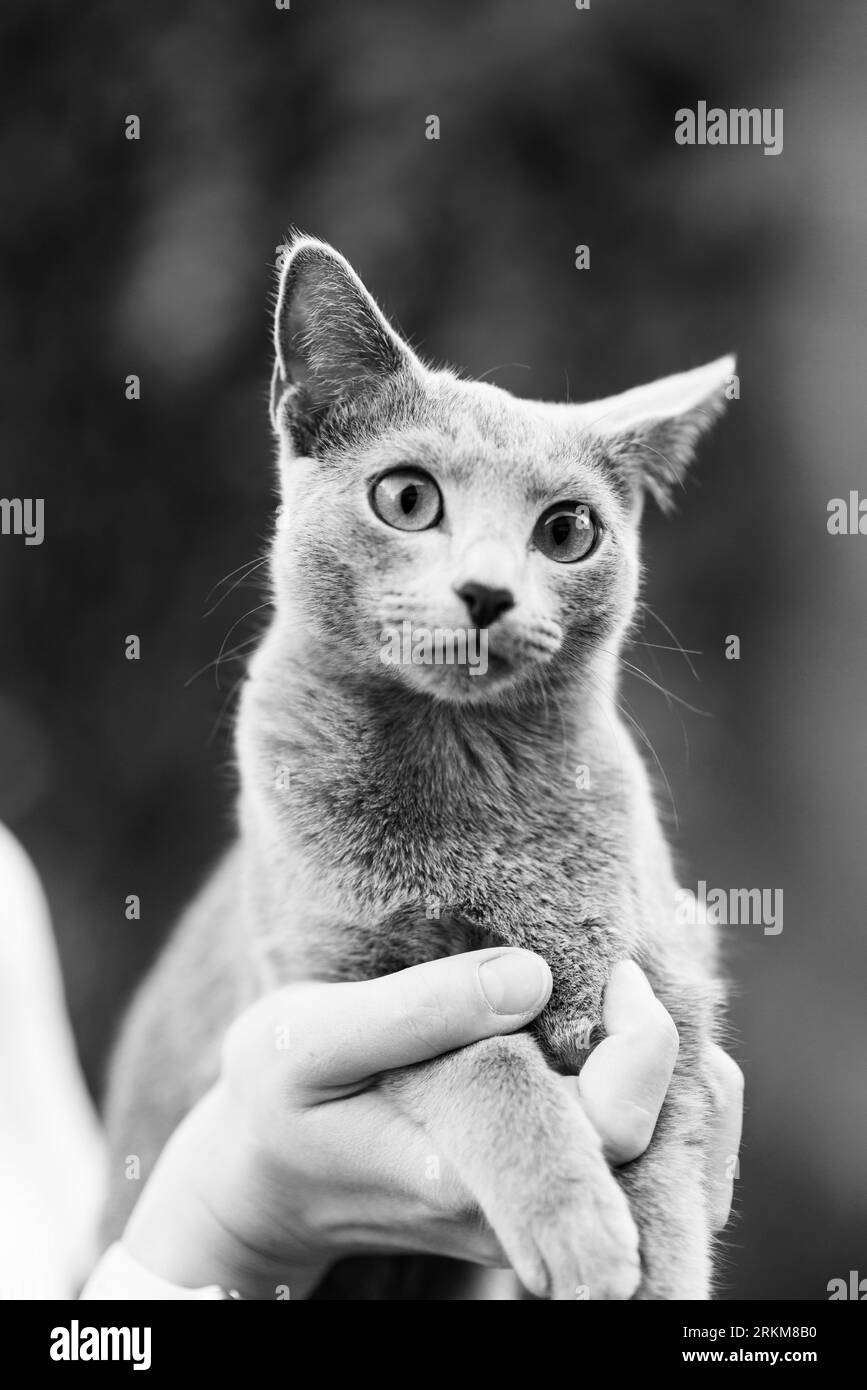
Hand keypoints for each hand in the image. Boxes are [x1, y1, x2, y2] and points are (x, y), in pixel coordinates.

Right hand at [121, 952, 742, 1298]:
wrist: (261, 1181)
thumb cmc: (279, 1105)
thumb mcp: (308, 1042)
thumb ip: (416, 1011)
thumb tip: (535, 976)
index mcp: (474, 1169)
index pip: (617, 1129)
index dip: (642, 1045)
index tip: (616, 970)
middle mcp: (521, 1202)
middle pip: (653, 1139)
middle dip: (663, 1048)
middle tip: (625, 968)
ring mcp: (531, 1201)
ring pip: (650, 1147)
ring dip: (663, 1068)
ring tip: (625, 990)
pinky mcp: (529, 1184)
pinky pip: (624, 1143)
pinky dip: (639, 1081)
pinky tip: (613, 1021)